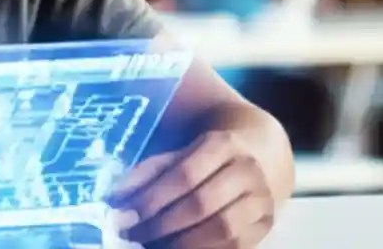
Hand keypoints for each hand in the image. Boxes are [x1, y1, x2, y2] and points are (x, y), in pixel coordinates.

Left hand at [109, 131, 276, 248]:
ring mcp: (262, 199)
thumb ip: (148, 173)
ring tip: (153, 245)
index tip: (124, 216)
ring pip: (222, 229)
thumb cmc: (208, 156)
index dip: (152, 199)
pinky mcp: (267, 224)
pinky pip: (236, 246)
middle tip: (133, 235)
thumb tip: (115, 200)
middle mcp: (247, 170)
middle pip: (201, 204)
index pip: (183, 176)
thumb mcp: (179, 152)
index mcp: (223, 144)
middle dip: (162, 225)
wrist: (261, 153)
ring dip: (182, 243)